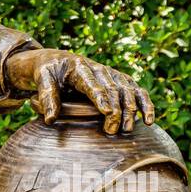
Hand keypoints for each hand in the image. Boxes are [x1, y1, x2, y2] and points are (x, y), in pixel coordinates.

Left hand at [5, 48, 154, 135]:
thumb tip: (50, 119)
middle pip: (113, 89)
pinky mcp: (119, 79)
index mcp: (79, 67)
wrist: (56, 59)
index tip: (107, 113)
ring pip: (128, 89)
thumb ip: (46, 96)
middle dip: (116, 110)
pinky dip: (145, 103)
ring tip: (128, 128)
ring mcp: (111, 73)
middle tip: (112, 131)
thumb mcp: (42, 79)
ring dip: (132, 109)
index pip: (92, 83)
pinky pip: (136, 90)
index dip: (101, 97)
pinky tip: (148, 120)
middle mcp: (98, 68)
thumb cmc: (48, 71)